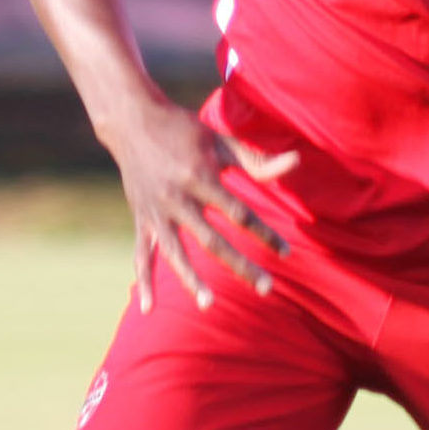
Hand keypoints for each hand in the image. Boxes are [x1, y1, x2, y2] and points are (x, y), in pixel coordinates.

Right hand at [107, 99, 298, 311]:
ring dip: (191, 280)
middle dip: (240, 266)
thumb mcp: (220, 140)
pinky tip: (147, 309)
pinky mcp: (141, 219)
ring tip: (209, 305)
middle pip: (212, 240)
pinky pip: (141, 254)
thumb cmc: (183, 129)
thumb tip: (296, 162)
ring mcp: (156, 212)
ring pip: (175, 253)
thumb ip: (256, 160)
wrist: (131, 120)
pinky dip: (143, 281)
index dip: (265, 234)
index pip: (239, 214)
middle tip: (266, 288)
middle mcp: (177, 198)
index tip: (286, 253)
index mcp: (200, 177)